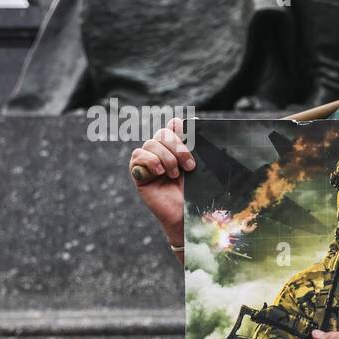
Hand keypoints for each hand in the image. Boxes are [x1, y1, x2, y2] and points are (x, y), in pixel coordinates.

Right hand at [130, 117, 194, 246]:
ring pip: (151, 143)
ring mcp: (149, 162)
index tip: (193, 141)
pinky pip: (138, 155)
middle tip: (190, 167)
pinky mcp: (139, 173)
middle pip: (163, 133)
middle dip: (178, 147)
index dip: (180, 129)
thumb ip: (194, 147)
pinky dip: (150, 161)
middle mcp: (162, 152)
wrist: (188, 217)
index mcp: (178, 148)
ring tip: (175, 175)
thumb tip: (189, 122)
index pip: (173, 125)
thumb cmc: (197, 194)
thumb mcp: (199, 168)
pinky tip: (160, 173)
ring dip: (166, 158)